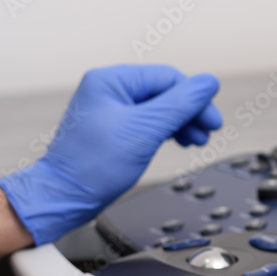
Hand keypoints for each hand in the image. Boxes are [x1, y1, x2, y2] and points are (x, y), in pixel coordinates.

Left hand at [0, 64, 221, 244]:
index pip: (168, 78)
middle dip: (190, 113)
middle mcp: (110, 89)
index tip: (212, 121)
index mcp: (112, 80)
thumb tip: (208, 83)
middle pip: (166, 92)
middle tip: (206, 133)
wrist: (64, 197)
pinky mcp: (115, 128)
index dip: (196, 99)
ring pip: (160, 107)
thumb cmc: (92, 166)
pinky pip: (149, 121)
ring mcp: (112, 109)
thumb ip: (180, 104)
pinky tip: (178, 141)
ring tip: (195, 141)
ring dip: (182, 122)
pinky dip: (167, 131)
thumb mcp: (145, 130)